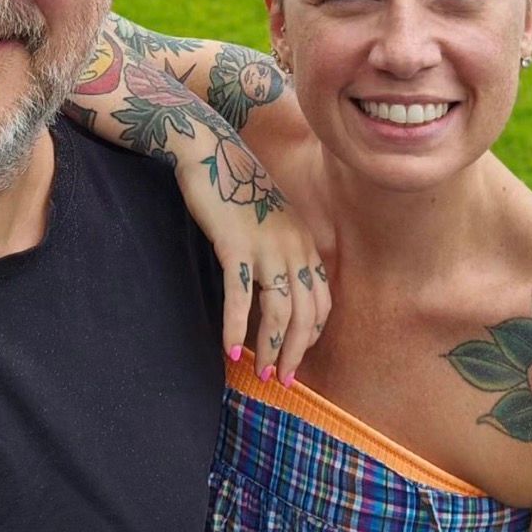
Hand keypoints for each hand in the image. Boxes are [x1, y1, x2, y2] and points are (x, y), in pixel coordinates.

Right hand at [176, 141, 330, 385]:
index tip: (298, 357)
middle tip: (283, 379)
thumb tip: (278, 288)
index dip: (312, 335)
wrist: (211, 152)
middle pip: (305, 313)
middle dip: (297, 352)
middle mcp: (292, 247)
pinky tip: (229, 352)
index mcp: (303, 242)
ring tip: (262, 372)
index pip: (321, 301)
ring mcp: (266, 247)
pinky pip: (239, 297)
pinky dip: (236, 328)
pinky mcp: (235, 246)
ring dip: (271, 348)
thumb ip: (281, 249)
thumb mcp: (272, 219)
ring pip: (278, 311)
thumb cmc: (236, 188)